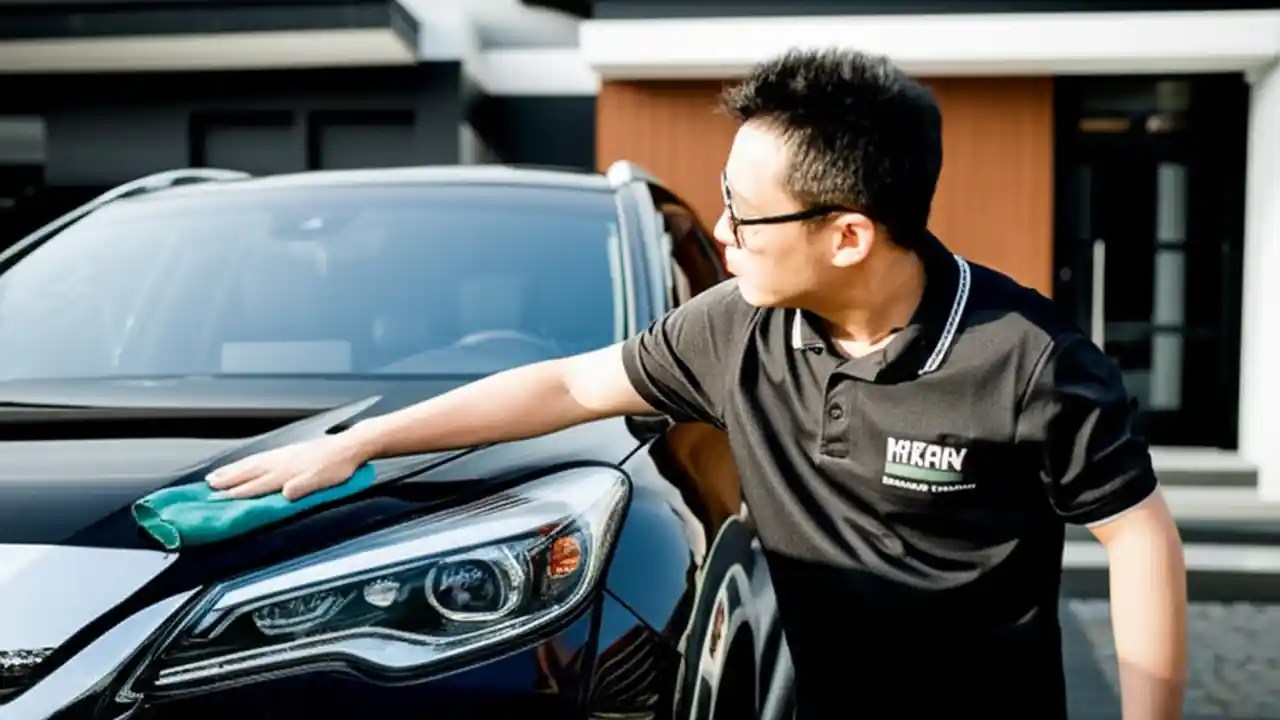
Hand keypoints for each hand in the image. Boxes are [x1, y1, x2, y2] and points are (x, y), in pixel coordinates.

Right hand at [205, 435, 366, 500]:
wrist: (349, 446)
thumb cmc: (337, 467)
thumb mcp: (323, 481)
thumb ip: (303, 487)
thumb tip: (285, 495)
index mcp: (286, 473)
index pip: (256, 485)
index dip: (237, 493)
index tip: (216, 499)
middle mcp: (280, 463)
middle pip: (247, 472)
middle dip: (227, 480)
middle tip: (206, 486)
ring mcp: (282, 455)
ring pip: (251, 464)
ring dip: (232, 470)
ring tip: (215, 475)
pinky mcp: (287, 452)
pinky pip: (259, 458)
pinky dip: (246, 462)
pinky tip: (244, 464)